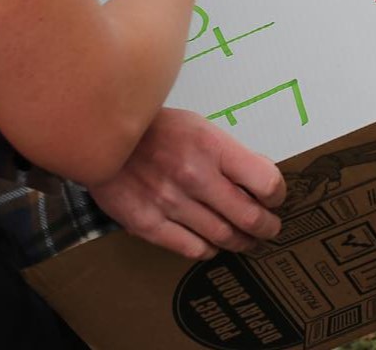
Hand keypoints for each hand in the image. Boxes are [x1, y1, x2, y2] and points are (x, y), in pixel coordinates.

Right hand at [85, 108, 286, 258]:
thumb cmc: (153, 128)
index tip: (275, 198)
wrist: (98, 135)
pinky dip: (208, 250)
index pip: (265, 182)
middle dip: (267, 227)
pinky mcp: (148, 223)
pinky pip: (191, 249)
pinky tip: (211, 244)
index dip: (277, 194)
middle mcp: (193, 176)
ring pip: (223, 237)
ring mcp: (170, 202)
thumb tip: (260, 176)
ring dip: (242, 242)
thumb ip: (228, 152)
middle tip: (269, 229)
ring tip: (246, 240)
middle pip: (249, 217)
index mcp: (210, 146)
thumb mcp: (197, 126)